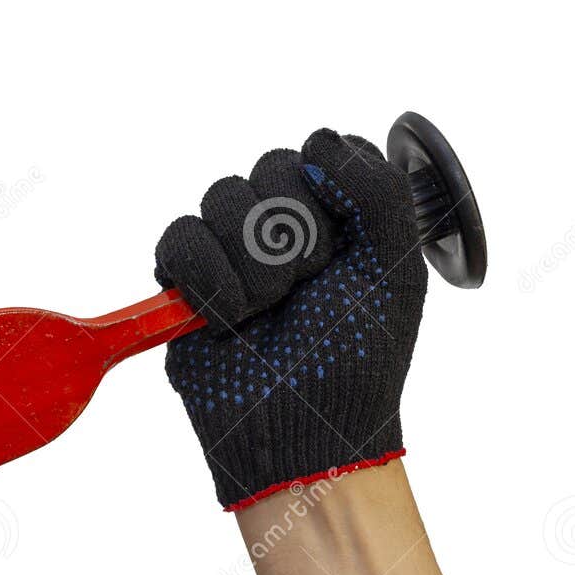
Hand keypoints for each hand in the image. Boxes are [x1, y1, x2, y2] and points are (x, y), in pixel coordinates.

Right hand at [153, 129, 426, 508]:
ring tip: (267, 312)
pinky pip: (180, 236)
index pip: (323, 150)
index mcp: (341, 217)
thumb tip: (320, 143)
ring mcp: (234, 250)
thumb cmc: (354, 361)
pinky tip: (229, 320)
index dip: (332, 193)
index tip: (344, 247)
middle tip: (305, 287)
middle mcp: (286, 226)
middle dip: (292, 234)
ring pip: (223, 198)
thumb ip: (378, 191)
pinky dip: (207, 279)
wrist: (302, 430)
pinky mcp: (187, 280)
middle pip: (269, 166)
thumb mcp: (394, 269)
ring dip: (252, 265)